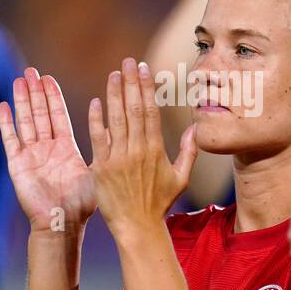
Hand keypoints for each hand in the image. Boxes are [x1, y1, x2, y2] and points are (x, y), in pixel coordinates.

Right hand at [0, 68, 95, 232]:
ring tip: (19, 80)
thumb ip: (103, 149)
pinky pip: (11, 140)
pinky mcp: (18, 165)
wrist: (63, 224)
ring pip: (25, 121)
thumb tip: (117, 128)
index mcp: (65, 148)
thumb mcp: (96, 171)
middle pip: (39, 113)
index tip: (49, 78)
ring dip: (22, 101)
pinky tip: (3, 106)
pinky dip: (6, 123)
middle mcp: (46, 148)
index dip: (52, 97)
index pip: (57, 115)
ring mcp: (31, 155)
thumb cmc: (82, 204)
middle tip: (31, 70)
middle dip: (36, 92)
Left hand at [88, 59, 196, 239]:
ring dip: (114, 94)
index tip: (143, 69)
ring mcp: (118, 159)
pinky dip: (96, 120)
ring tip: (113, 74)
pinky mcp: (100, 168)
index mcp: (156, 150)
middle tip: (127, 62)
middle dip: (130, 83)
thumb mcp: (180, 178)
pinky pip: (97, 139)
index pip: (151, 111)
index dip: (146, 87)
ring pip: (116, 120)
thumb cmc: (159, 203)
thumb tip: (194, 128)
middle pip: (134, 109)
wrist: (137, 228)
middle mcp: (137, 151)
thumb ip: (189, 151)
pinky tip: (96, 102)